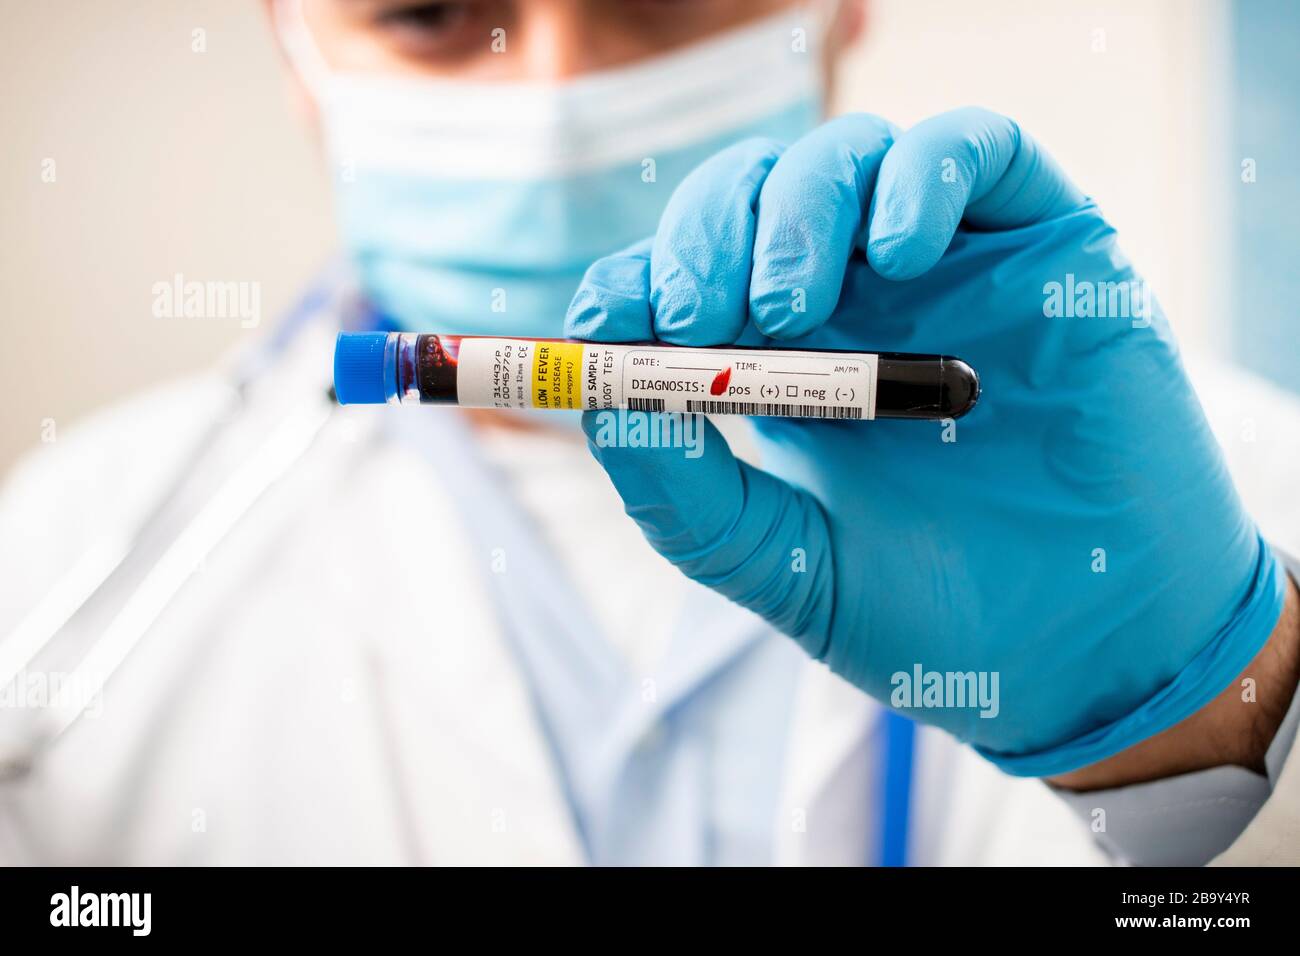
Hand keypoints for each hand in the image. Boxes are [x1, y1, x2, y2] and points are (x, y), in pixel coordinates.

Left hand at [564, 108, 1288, 776]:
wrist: (1091, 656)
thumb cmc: (937, 615)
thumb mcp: (782, 567)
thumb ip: (684, 495)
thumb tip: (596, 400)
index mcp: (784, 362)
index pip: (687, 276)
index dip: (636, 280)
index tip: (603, 326)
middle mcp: (859, 298)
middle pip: (752, 198)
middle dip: (706, 238)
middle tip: (696, 316)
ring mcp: (951, 264)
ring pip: (850, 155)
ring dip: (795, 208)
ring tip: (786, 306)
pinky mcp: (1046, 242)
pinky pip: (978, 149)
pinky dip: (922, 176)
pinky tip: (898, 254)